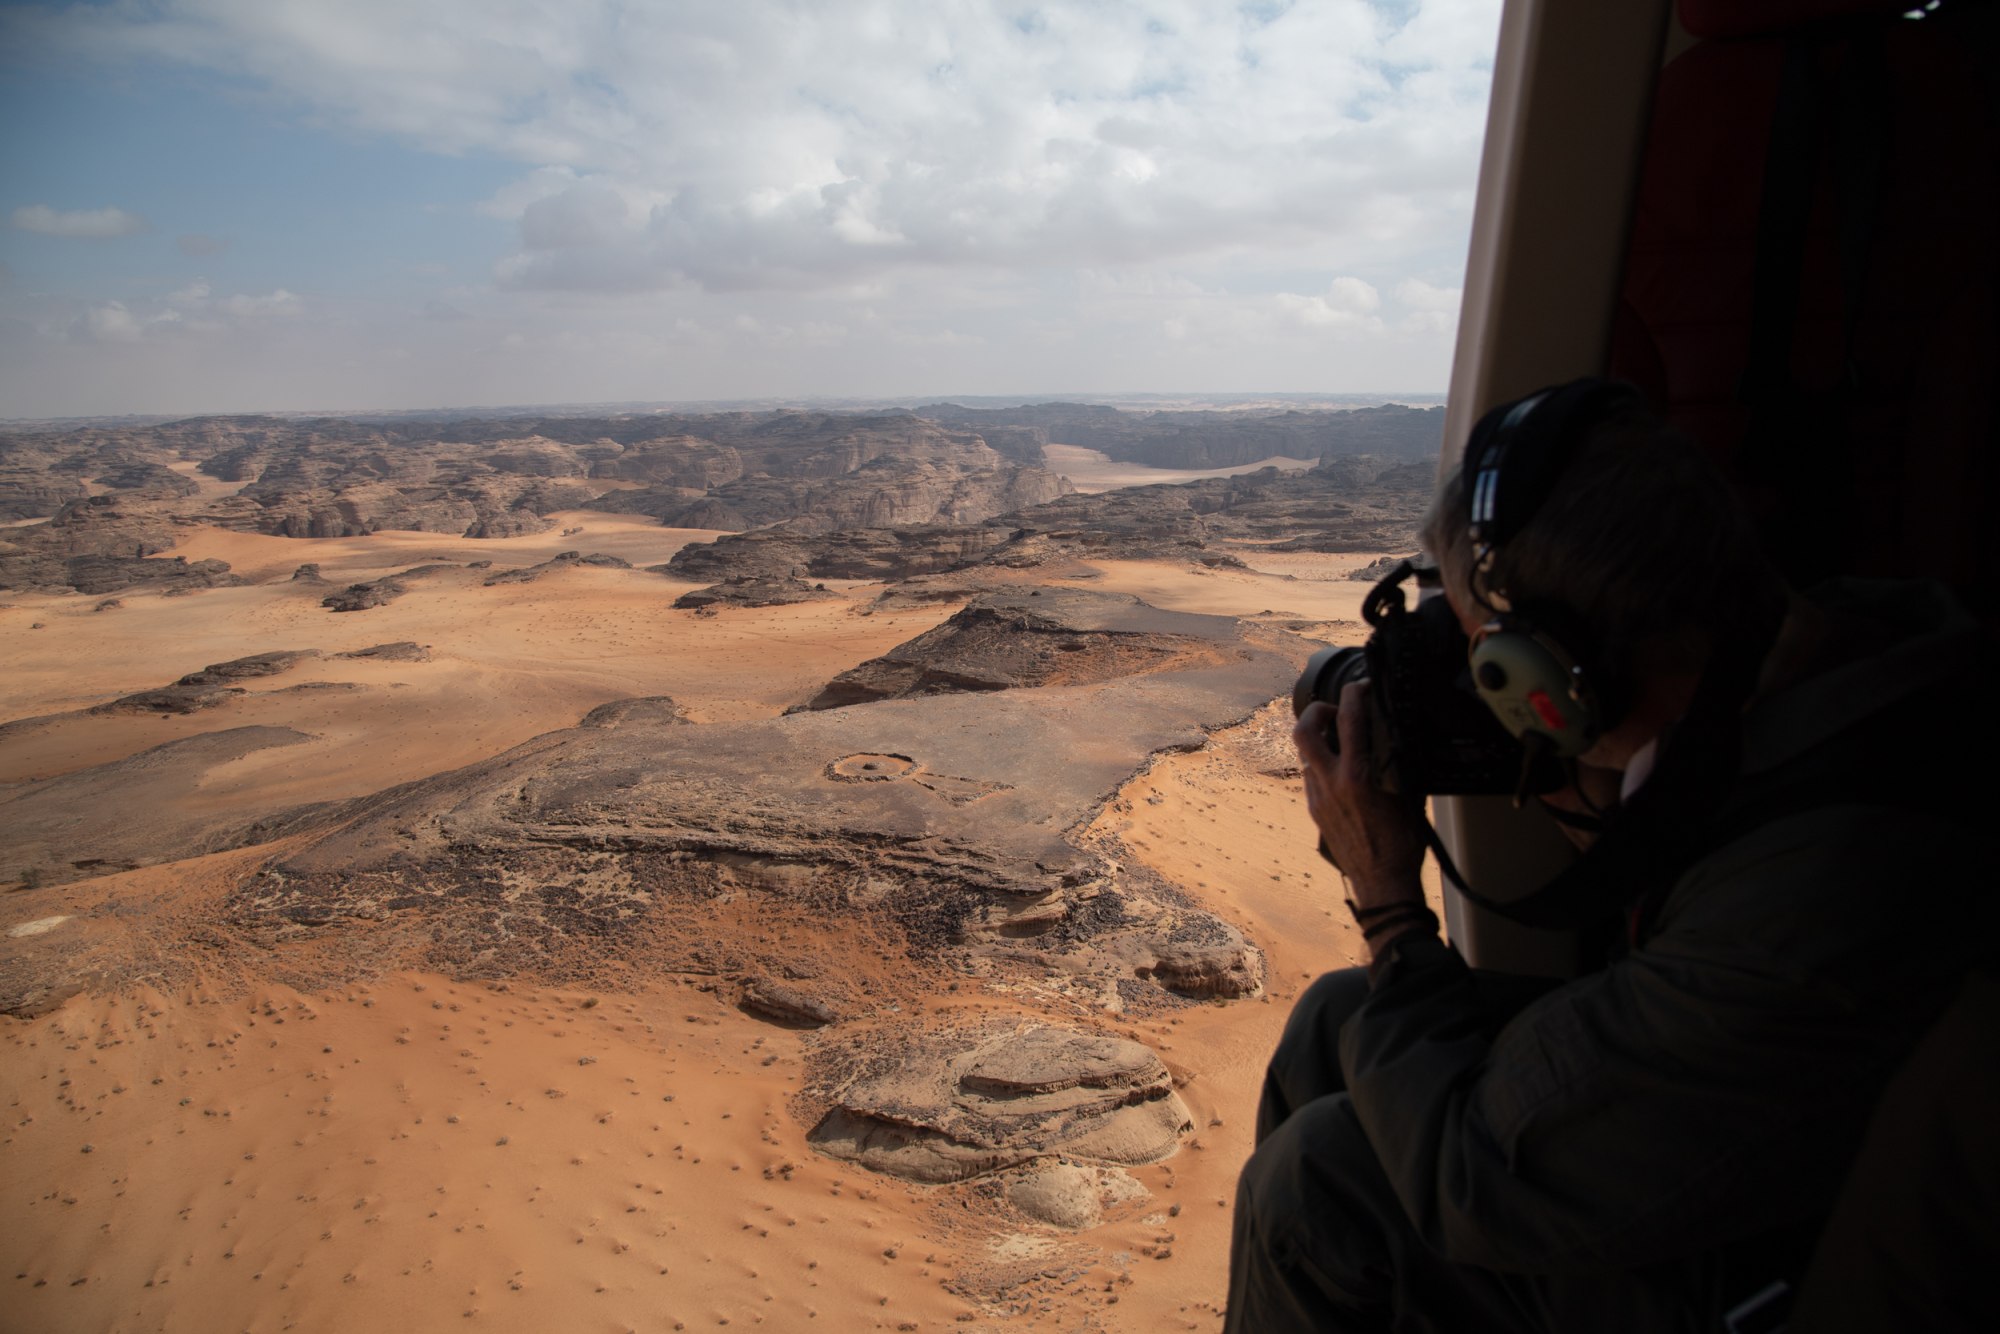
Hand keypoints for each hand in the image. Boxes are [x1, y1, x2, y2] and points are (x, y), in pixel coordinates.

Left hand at [1293, 682, 1427, 913]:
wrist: (1382, 883)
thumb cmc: (1402, 844)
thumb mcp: (1409, 796)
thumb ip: (1398, 763)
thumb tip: (1399, 737)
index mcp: (1358, 776)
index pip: (1350, 719)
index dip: (1356, 693)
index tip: (1363, 686)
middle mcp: (1332, 783)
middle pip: (1303, 730)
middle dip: (1316, 710)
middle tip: (1335, 710)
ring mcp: (1318, 797)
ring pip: (1304, 754)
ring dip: (1318, 739)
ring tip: (1339, 738)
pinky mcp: (1315, 811)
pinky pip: (1310, 776)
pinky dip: (1322, 764)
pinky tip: (1341, 769)